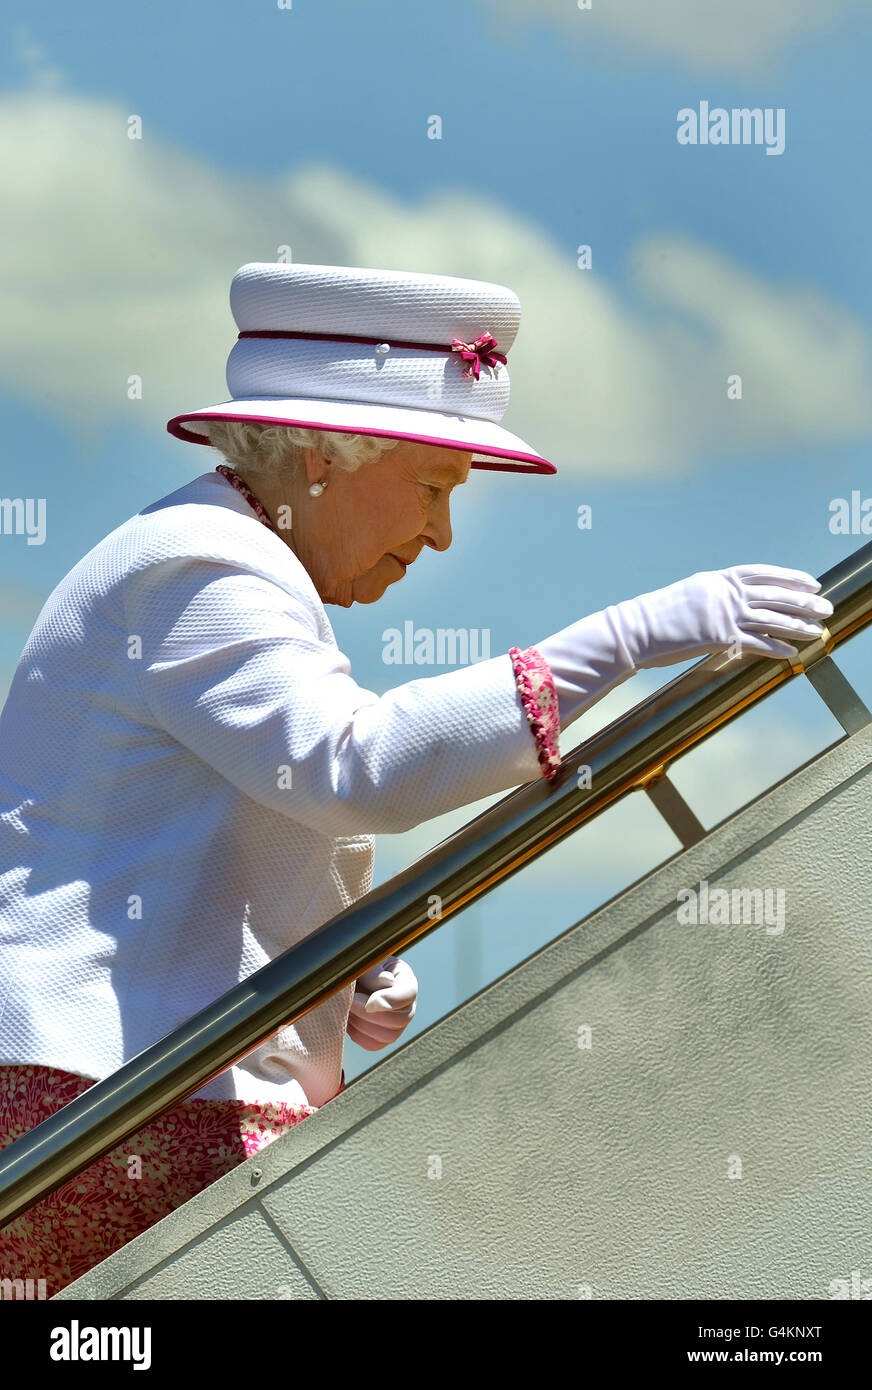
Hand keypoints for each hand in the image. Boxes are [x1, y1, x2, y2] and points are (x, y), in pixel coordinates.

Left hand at [346, 956, 417, 1051]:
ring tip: (347, 1008)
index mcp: (405, 981)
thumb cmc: (360, 967)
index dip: (390, 1001)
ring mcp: (396, 1024)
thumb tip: (386, 982)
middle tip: (350, 1002)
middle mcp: (407, 1005)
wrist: (351, 979)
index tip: (369, 1002)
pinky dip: (358, 1034)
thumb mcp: (367, 962)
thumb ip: (374, 971)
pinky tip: (348, 1018)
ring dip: (362, 1024)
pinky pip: (373, 1045)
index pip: (408, 994)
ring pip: (388, 1036)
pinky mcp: (382, 1037)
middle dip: (371, 1014)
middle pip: (401, 1020)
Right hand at [608, 564, 832, 668]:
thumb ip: (715, 595)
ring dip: (798, 625)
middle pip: (774, 594)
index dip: (790, 576)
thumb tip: (735, 602)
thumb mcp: (690, 595)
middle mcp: (724, 592)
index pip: (762, 573)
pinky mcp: (719, 637)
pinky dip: (776, 648)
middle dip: (803, 601)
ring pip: (771, 618)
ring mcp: (723, 614)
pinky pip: (756, 642)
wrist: (636, 629)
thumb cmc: (659, 616)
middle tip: (825, 606)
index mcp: (718, 579)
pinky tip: (792, 652)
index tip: (810, 581)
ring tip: (818, 631)